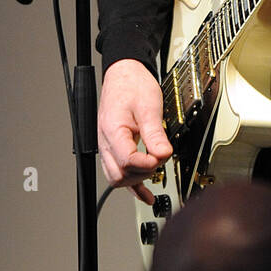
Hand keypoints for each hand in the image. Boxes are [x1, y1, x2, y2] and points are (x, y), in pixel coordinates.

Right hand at [97, 59, 172, 205]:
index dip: (147, 164)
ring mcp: (108, 148)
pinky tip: (147, 196)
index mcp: (112, 131)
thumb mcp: (149, 106)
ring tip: (155, 169)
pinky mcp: (115, 149)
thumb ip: (156, 133)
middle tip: (159, 160)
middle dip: (142, 173)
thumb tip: (164, 154)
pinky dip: (134, 187)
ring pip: (117, 177)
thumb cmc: (132, 86)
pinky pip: (120, 174)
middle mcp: (106, 143)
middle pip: (119, 175)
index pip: (126, 161)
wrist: (124, 74)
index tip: (162, 156)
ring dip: (137, 179)